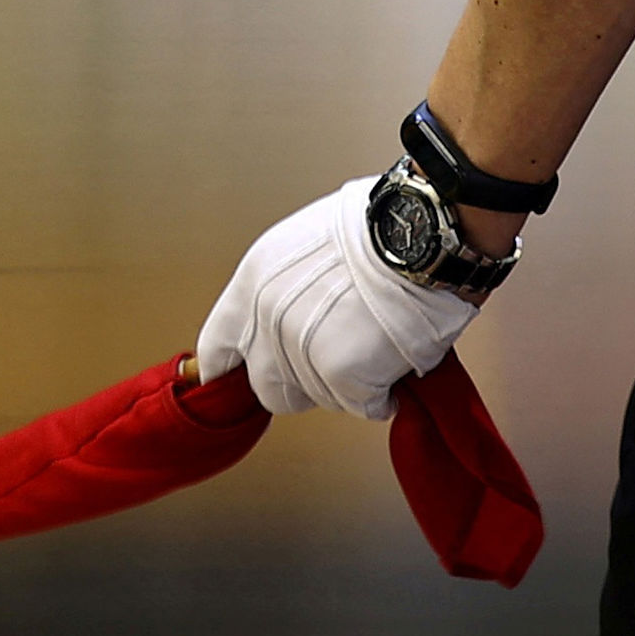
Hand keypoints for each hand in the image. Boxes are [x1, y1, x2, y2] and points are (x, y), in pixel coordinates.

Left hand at [192, 176, 477, 419]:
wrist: (417, 231)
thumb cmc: (373, 229)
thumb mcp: (301, 247)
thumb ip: (279, 293)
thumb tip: (281, 328)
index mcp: (252, 284)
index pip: (218, 349)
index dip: (232, 370)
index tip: (240, 381)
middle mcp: (267, 320)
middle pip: (267, 387)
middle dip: (298, 384)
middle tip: (333, 361)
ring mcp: (302, 350)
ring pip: (318, 398)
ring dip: (348, 384)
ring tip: (374, 347)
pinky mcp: (343, 374)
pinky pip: (363, 406)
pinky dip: (383, 396)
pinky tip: (394, 367)